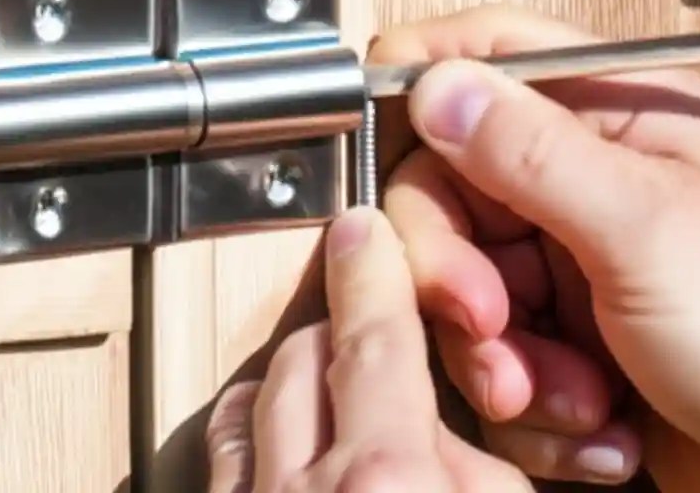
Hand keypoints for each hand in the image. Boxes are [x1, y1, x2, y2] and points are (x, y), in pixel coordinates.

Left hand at [205, 206, 532, 492]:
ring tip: (332, 394)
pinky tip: (282, 451)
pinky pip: (224, 464)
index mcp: (386, 475)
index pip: (375, 339)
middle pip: (302, 359)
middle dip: (339, 335)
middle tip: (377, 342)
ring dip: (291, 386)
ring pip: (247, 406)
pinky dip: (250, 438)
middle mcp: (303, 490)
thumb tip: (438, 432)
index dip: (372, 274)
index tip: (363, 232)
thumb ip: (475, 457)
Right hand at [369, 7, 699, 490]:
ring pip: (457, 286)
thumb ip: (531, 154)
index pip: (488, 54)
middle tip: (491, 322)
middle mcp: (584, 180)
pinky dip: (530, 401)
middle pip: (445, 190)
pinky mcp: (562, 334)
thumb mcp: (645, 232)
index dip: (422, 88)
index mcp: (618, 115)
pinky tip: (597, 416)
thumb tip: (437, 87)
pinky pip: (489, 354)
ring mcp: (568, 260)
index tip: (378, 145)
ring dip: (502, 358)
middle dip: (455, 277)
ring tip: (574, 391)